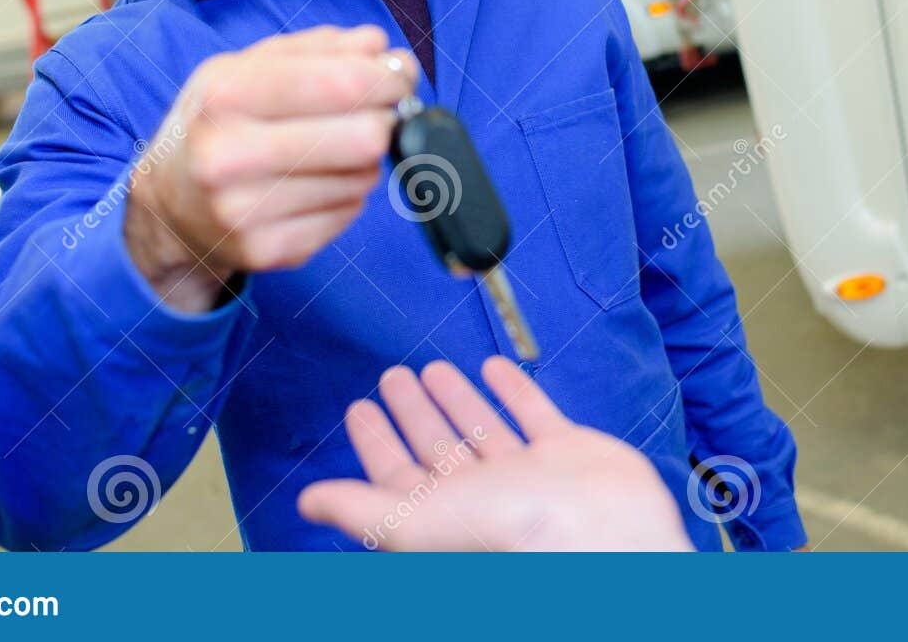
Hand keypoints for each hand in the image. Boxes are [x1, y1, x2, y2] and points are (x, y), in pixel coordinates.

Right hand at [124, 24, 415, 311]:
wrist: (169, 205)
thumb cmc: (218, 124)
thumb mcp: (247, 68)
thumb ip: (318, 49)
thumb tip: (380, 48)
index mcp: (224, 95)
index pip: (341, 84)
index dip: (388, 78)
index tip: (400, 75)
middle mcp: (227, 156)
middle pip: (364, 137)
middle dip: (385, 118)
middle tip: (381, 111)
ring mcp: (246, 211)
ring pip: (363, 177)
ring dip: (363, 159)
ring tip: (331, 150)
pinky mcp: (270, 251)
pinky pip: (350, 213)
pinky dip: (346, 194)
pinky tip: (315, 184)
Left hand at [298, 357, 692, 550]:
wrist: (600, 537)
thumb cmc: (509, 539)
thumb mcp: (415, 523)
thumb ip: (360, 507)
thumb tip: (306, 502)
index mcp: (442, 516)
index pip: (395, 475)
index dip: (375, 442)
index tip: (359, 408)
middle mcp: (481, 497)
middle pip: (435, 448)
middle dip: (412, 413)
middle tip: (391, 377)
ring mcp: (526, 474)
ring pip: (482, 429)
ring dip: (457, 399)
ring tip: (434, 369)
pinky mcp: (566, 454)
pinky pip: (534, 415)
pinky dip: (514, 392)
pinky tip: (495, 369)